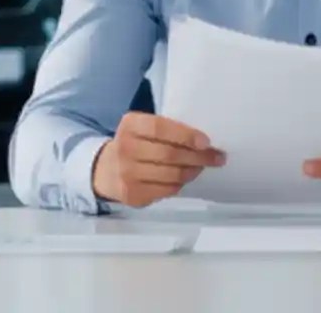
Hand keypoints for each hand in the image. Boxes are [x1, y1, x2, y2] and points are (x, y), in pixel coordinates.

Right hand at [92, 112, 225, 207]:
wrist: (104, 170)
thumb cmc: (134, 144)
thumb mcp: (142, 128)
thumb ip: (166, 130)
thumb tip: (203, 142)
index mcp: (130, 125)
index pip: (160, 128)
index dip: (185, 135)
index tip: (206, 141)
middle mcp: (125, 149)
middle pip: (169, 154)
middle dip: (198, 156)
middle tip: (216, 156)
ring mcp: (127, 174)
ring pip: (171, 175)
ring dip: (192, 171)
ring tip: (201, 167)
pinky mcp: (132, 194)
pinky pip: (166, 190)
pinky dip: (180, 184)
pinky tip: (184, 177)